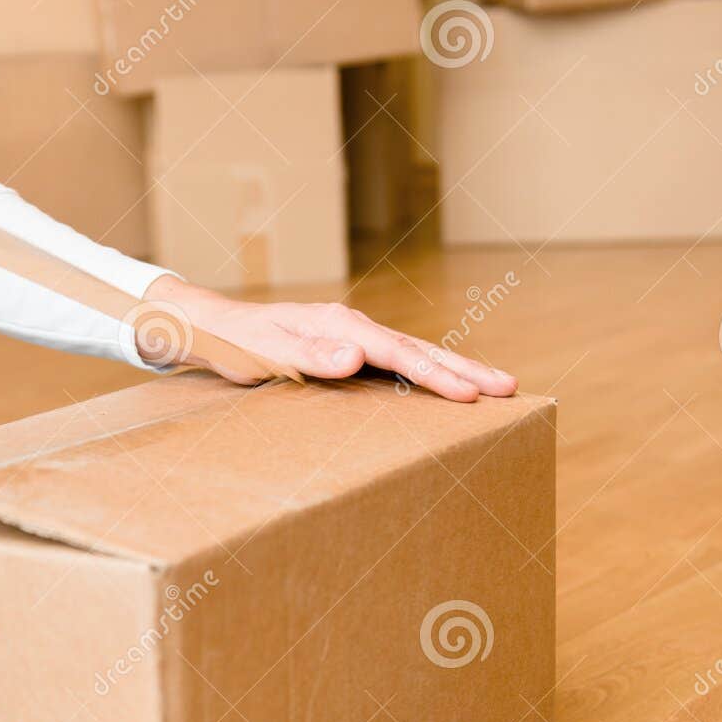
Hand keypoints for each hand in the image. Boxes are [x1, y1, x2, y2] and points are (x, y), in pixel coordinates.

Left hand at [141, 275, 517, 401]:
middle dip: (464, 369)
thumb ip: (308, 356)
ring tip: (494, 387)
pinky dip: (425, 373)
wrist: (212, 329)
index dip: (437, 376)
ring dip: (453, 370)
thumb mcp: (265, 354)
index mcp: (339, 327)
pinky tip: (441, 388)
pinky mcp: (345, 350)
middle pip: (418, 349)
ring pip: (412, 353)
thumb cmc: (235, 345)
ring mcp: (350, 337)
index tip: (471, 394)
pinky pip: (395, 363)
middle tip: (509, 388)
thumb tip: (357, 357)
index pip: (399, 354)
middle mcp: (351, 327)